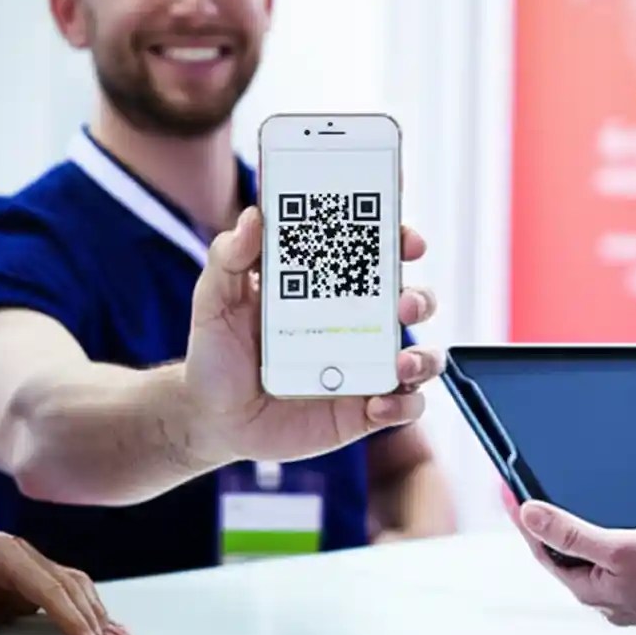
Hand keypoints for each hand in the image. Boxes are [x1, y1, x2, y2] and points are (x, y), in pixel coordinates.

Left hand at [0, 533, 130, 634]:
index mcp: (0, 553)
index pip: (47, 586)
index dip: (71, 617)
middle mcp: (21, 556)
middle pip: (69, 586)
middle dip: (94, 618)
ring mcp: (27, 570)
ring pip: (75, 589)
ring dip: (97, 616)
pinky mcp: (27, 587)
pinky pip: (64, 599)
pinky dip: (85, 615)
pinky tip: (104, 632)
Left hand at [185, 207, 442, 463]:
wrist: (211, 418)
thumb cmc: (217, 351)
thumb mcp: (215, 299)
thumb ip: (229, 257)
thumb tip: (254, 216)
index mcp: (329, 287)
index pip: (377, 254)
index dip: (400, 239)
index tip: (407, 239)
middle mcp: (358, 322)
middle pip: (412, 300)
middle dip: (420, 298)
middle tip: (403, 304)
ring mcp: (366, 367)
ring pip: (423, 355)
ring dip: (424, 356)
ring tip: (400, 364)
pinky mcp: (365, 409)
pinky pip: (405, 404)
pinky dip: (404, 404)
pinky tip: (378, 406)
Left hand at [506, 494, 635, 629]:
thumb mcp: (618, 547)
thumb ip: (572, 533)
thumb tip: (530, 514)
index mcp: (590, 589)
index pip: (543, 549)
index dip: (524, 519)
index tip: (508, 491)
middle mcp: (603, 596)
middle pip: (562, 555)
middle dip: (545, 525)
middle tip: (527, 494)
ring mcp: (624, 593)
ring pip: (588, 558)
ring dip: (573, 532)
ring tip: (561, 505)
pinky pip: (611, 560)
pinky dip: (601, 540)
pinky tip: (608, 530)